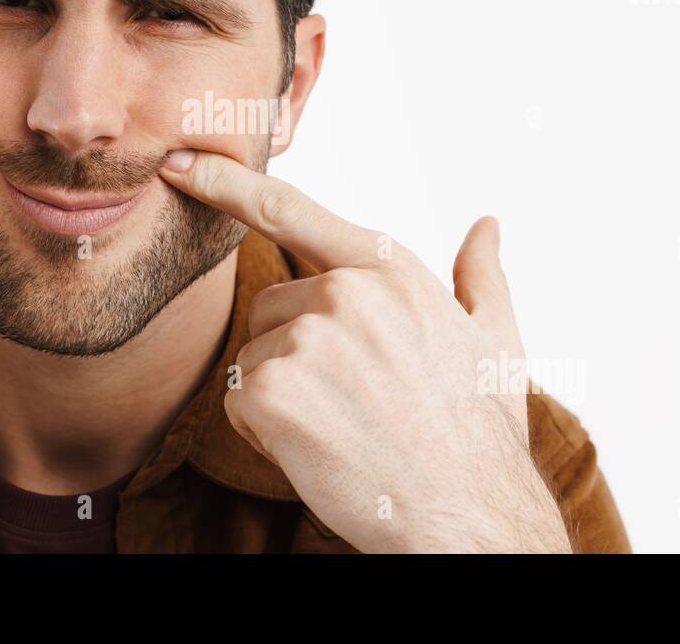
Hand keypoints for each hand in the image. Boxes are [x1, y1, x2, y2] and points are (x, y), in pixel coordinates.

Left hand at [160, 149, 570, 552]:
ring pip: (253, 358)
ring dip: (282, 395)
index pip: (289, 209)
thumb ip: (481, 276)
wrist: (468, 514)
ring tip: (343, 426)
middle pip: (271, 308)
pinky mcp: (274, 390)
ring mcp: (308, 338)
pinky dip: (266, 432)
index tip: (182, 165)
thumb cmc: (481, 432)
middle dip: (294, 352)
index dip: (226, 183)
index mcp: (388, 268)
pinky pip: (239, 402)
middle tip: (353, 401)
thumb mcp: (497, 341)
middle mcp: (345, 291)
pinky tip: (319, 449)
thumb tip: (487, 227)